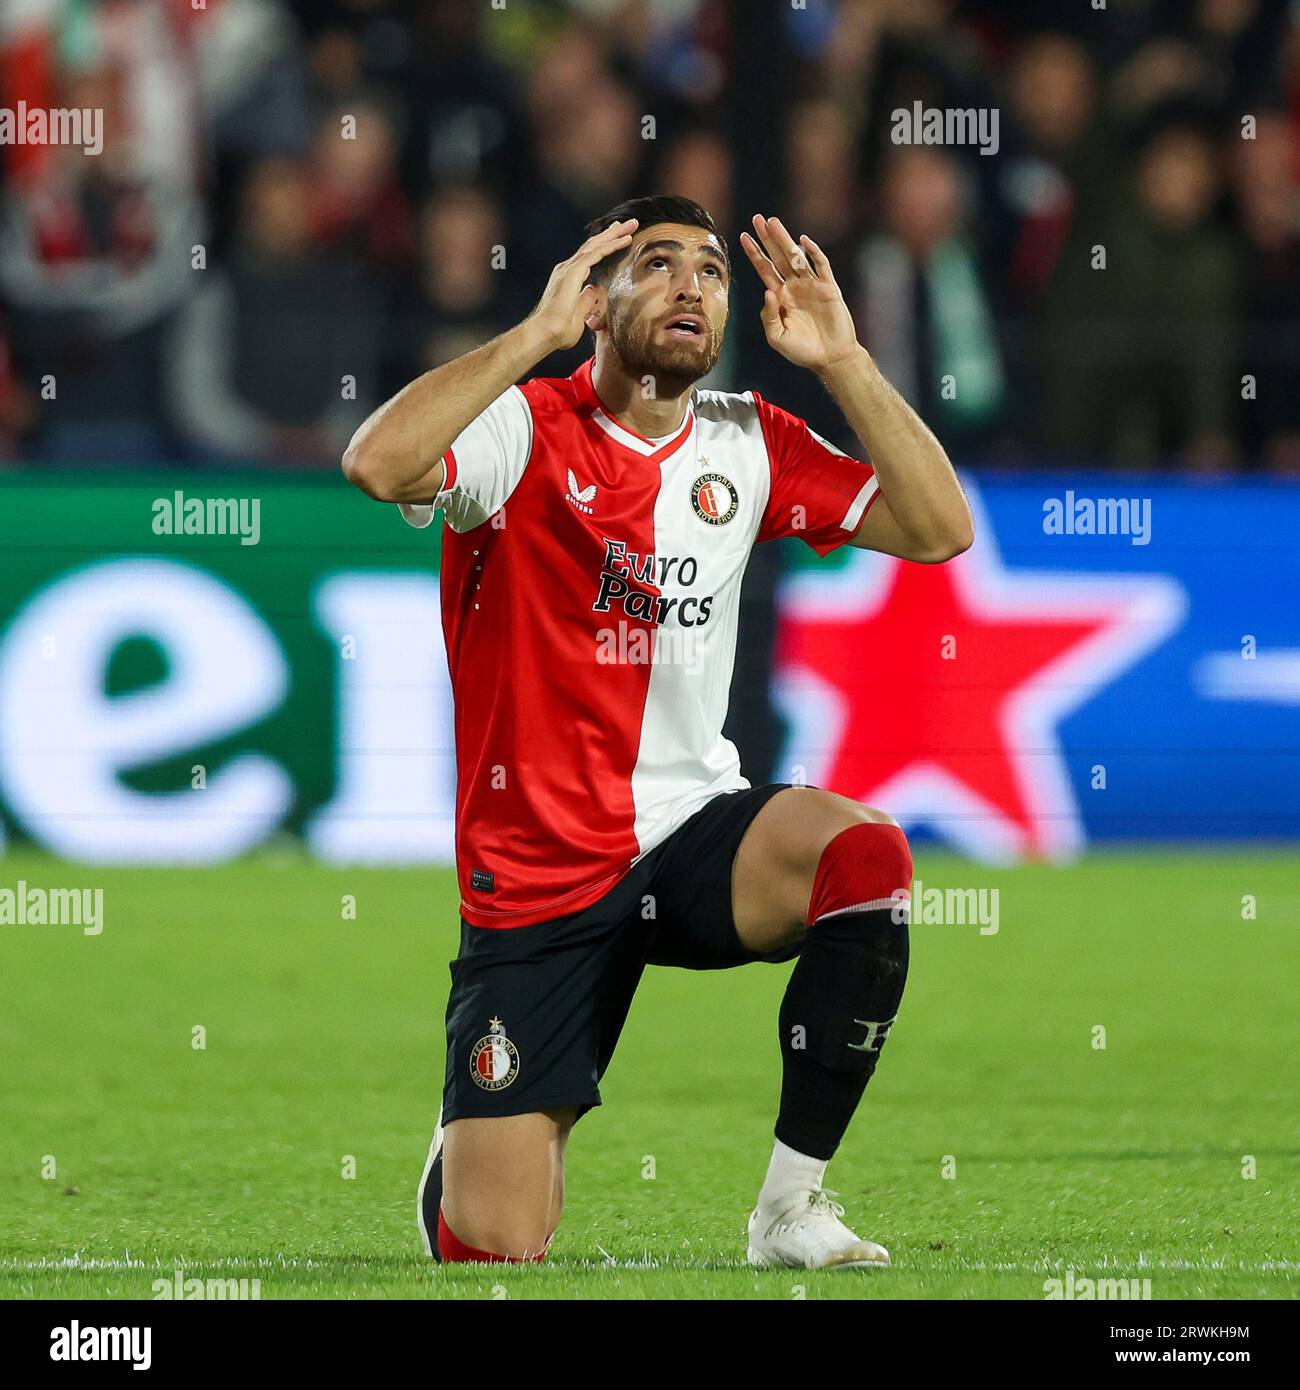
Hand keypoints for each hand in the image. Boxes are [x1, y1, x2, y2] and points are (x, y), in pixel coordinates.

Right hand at [525, 219, 638, 352]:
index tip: (615, 237)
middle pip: (593, 246)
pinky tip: (626, 239)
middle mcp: (567, 269)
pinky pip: (597, 253)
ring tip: (632, 224)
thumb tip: (593, 291)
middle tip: (627, 224)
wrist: (546, 332)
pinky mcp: (574, 271)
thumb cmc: (559, 331)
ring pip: (596, 245)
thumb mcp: (578, 315)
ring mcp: (569, 268)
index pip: (588, 257)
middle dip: (611, 234)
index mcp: (568, 278)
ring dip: (615, 234)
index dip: (603, 245)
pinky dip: (612, 245)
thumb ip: (585, 302)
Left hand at [740, 214, 859, 372]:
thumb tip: (767, 291)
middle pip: (778, 256)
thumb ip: (768, 316)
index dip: (755, 253)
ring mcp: (812, 285)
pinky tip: (803, 240)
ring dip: (785, 239)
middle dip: (768, 238)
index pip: (764, 269)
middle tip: (758, 218)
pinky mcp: (828, 287)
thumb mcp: (777, 337)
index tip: (743, 236)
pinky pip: (820, 265)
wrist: (830, 358)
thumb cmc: (802, 351)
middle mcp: (794, 286)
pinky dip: (813, 252)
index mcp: (780, 297)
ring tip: (773, 222)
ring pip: (796, 256)